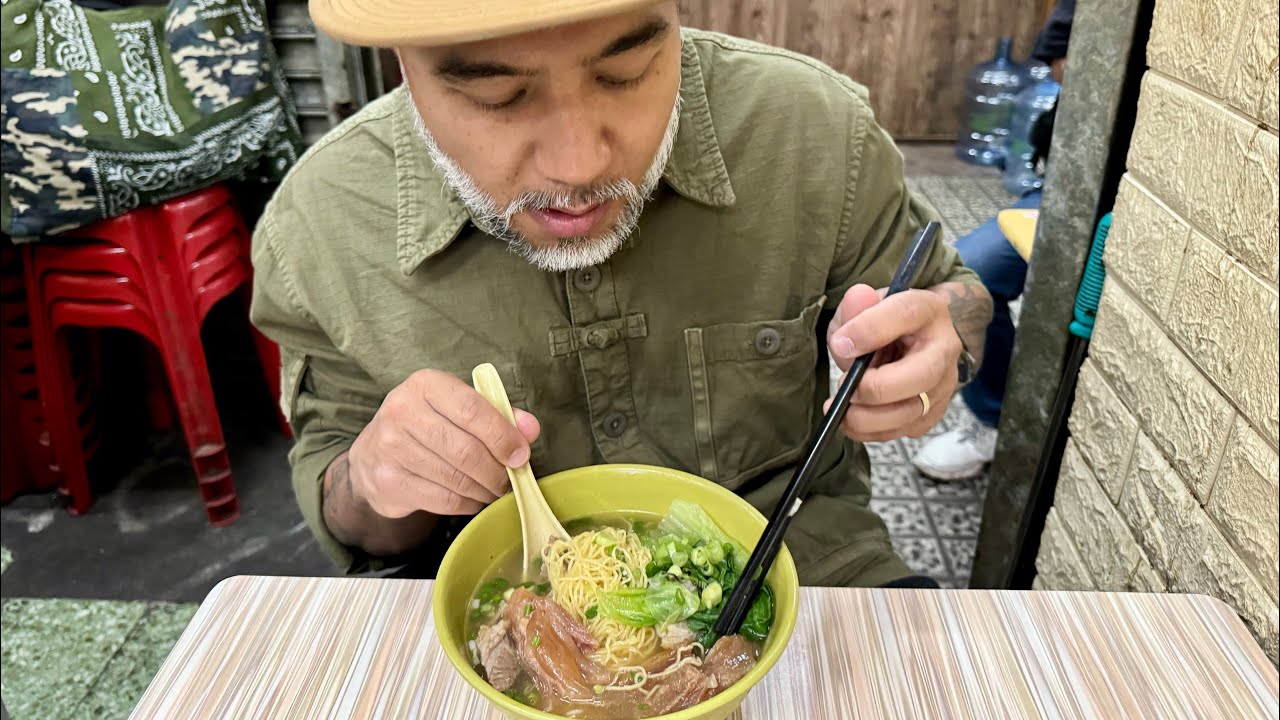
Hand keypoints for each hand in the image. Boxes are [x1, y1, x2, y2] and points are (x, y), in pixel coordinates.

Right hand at [347, 369, 539, 517]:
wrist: (372, 456)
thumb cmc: (427, 427)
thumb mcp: (458, 409)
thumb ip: (498, 415)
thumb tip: (530, 429)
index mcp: (426, 385)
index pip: (472, 409)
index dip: (503, 435)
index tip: (521, 455)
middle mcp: (403, 411)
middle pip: (466, 449)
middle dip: (497, 471)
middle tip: (511, 481)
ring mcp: (391, 447)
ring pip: (456, 478)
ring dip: (485, 490)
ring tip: (494, 490)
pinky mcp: (389, 481)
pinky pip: (443, 499)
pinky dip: (467, 503)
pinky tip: (473, 499)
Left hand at [826, 284, 961, 441]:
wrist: (915, 340)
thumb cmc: (886, 324)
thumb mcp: (866, 306)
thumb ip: (856, 304)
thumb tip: (856, 299)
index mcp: (928, 310)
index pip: (906, 313)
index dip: (870, 329)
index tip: (840, 342)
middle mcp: (944, 348)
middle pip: (921, 375)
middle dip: (875, 388)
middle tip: (844, 386)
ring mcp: (943, 383)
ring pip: (913, 411)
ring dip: (869, 417)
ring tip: (841, 407)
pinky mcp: (934, 412)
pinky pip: (905, 430)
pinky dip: (873, 431)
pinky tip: (852, 420)